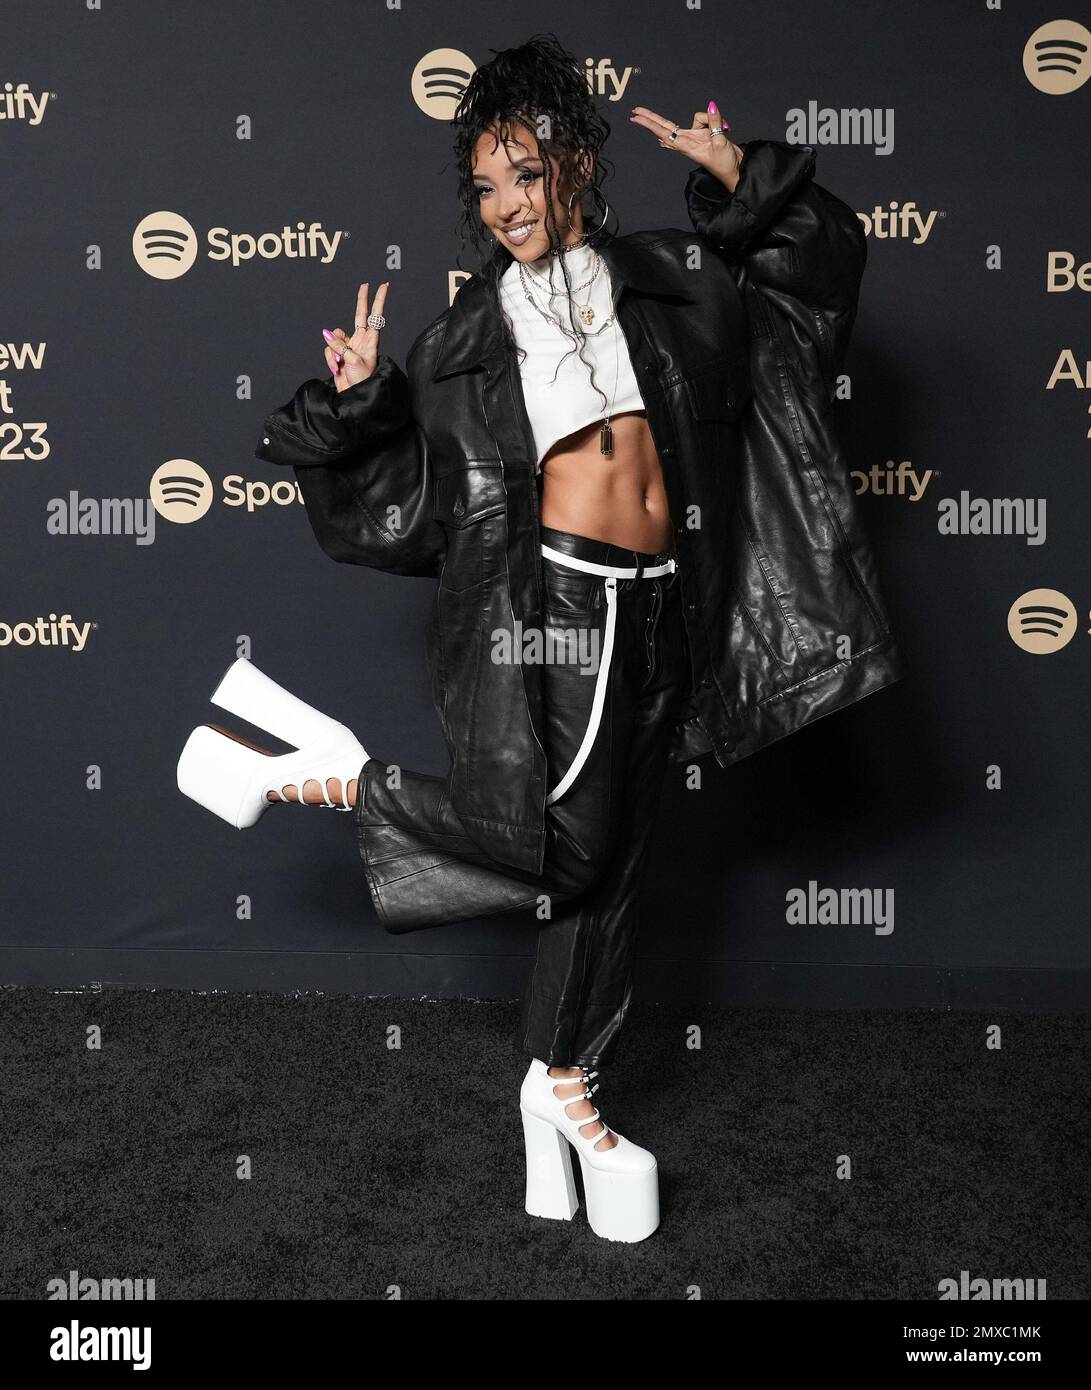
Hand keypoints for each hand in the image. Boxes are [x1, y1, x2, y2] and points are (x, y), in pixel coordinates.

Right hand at [323, 281, 389, 391]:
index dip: (378, 301)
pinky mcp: (339, 355)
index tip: (384, 286)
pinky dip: (330, 358)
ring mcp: (349, 347)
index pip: (375, 316)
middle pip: (360, 315)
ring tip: (341, 363)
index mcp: (371, 341)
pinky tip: (337, 368)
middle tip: (364, 285)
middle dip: (361, 301)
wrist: (355, 397)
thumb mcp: (353, 362)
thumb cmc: (362, 381)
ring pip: (335, 336)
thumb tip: (327, 335)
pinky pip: (329, 349)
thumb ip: (341, 346)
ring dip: (334, 348)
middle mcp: (361, 341)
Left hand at [629, 104, 743, 190]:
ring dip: (708, 119)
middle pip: (665, 126)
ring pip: (694, 119)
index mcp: (686, 145)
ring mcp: (694, 138)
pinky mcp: (702, 135)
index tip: (636, 117)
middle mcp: (687, 141)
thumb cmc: (725, 163)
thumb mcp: (720, 142)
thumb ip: (714, 123)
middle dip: (651, 118)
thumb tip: (711, 106)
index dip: (649, 123)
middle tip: (635, 111)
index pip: (663, 131)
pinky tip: (724, 128)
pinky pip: (705, 119)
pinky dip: (715, 120)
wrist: (734, 170)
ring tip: (724, 129)